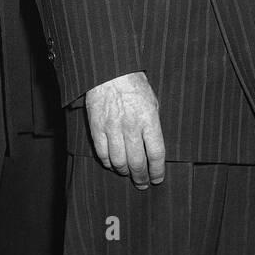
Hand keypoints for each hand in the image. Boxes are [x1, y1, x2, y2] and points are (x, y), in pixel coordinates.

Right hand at [85, 71, 165, 188]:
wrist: (110, 71)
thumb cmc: (135, 85)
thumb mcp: (153, 103)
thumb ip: (153, 126)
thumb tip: (152, 149)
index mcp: (149, 120)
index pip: (156, 154)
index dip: (157, 171)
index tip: (157, 179)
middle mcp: (131, 126)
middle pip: (137, 162)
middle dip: (141, 177)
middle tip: (143, 183)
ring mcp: (112, 128)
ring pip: (118, 162)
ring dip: (124, 172)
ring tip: (128, 173)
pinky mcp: (96, 127)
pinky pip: (102, 153)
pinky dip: (108, 163)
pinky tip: (113, 164)